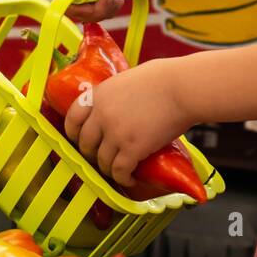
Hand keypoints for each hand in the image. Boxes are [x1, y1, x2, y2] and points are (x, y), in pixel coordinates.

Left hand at [63, 59, 191, 188]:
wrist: (184, 88)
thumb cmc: (166, 78)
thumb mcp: (129, 79)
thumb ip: (116, 93)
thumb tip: (119, 101)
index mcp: (99, 95)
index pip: (72, 118)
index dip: (73, 133)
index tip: (78, 140)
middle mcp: (102, 115)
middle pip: (85, 144)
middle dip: (91, 155)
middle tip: (101, 158)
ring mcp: (116, 133)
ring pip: (102, 161)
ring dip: (109, 170)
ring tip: (119, 172)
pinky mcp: (132, 148)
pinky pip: (120, 171)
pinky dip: (124, 179)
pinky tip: (131, 179)